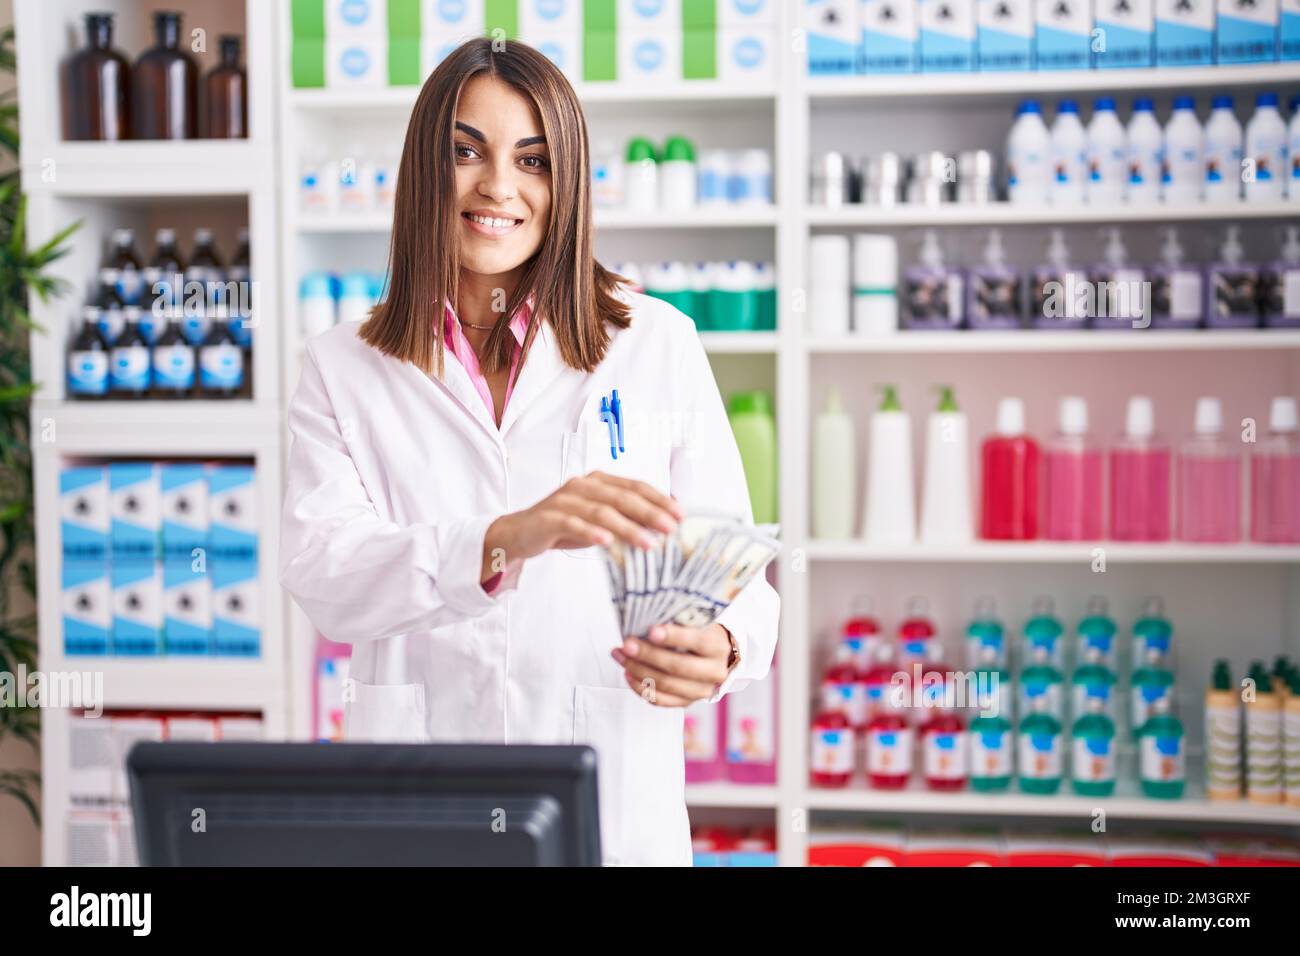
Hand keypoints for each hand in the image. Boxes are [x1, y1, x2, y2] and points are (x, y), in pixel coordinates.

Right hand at [480, 472, 682, 582]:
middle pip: (622, 497)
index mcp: (598, 481)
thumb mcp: (599, 521)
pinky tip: (607, 542)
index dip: (659, 499)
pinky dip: (591, 532)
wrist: (520, 534)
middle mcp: (582, 485)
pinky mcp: (548, 517)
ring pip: (602, 511)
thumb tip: (663, 523)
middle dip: (650, 513)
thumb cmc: (565, 526)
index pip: (635, 486)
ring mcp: (564, 500)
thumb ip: (626, 517)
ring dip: (628, 528)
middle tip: (672, 529)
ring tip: (649, 544)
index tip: (681, 515)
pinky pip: (572, 524)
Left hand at [611, 623, 732, 706]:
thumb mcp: (697, 621)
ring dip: (637, 670)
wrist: (716, 654)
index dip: (673, 637)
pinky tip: (628, 673)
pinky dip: (641, 688)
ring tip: (620, 655)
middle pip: (677, 666)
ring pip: (666, 685)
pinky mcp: (687, 702)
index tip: (651, 631)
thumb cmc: (701, 632)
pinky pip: (660, 700)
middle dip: (648, 655)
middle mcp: (713, 672)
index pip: (696, 642)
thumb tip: (645, 617)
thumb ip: (677, 620)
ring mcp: (701, 690)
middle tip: (627, 644)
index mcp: (717, 647)